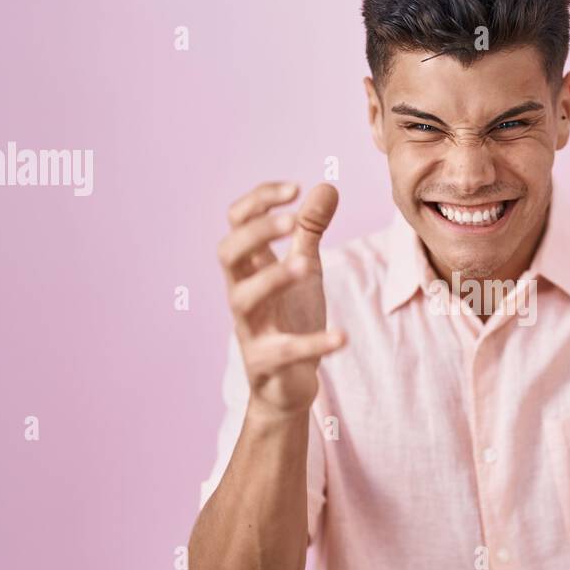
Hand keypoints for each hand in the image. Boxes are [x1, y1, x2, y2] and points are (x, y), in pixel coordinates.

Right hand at [217, 181, 345, 418]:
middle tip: (289, 220)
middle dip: (255, 233)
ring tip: (304, 265)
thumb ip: (310, 229)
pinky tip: (341, 337)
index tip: (294, 187)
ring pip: (244, 298)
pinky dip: (313, 343)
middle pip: (228, 254)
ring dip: (272, 278)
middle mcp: (242, 293)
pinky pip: (284, 351)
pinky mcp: (265, 363)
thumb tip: (327, 186)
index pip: (237, 223)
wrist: (286, 383)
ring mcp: (250, 329)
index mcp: (249, 267)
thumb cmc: (289, 317)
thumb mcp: (303, 267)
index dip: (259, 201)